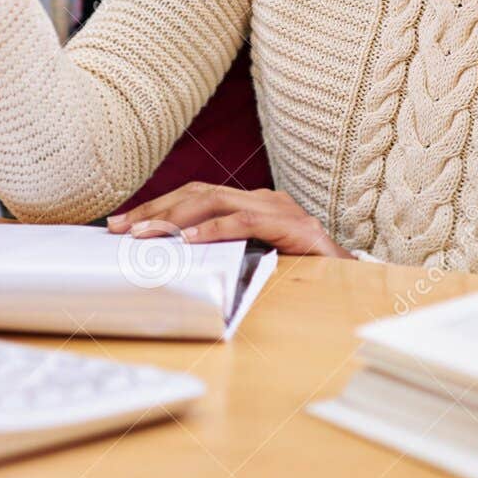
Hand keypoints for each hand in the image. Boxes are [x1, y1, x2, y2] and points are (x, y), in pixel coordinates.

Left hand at [107, 184, 353, 257]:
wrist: (356, 285)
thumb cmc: (303, 277)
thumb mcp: (255, 260)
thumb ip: (224, 254)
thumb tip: (170, 263)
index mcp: (252, 204)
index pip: (195, 195)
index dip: (158, 207)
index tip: (122, 224)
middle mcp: (263, 199)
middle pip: (198, 192)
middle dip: (155, 209)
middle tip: (121, 229)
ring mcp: (280, 210)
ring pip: (216, 200)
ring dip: (174, 217)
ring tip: (145, 234)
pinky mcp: (295, 228)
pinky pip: (246, 222)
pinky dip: (214, 228)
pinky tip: (190, 238)